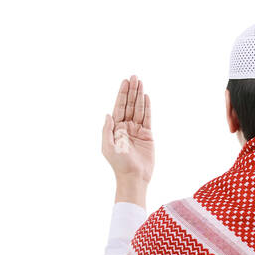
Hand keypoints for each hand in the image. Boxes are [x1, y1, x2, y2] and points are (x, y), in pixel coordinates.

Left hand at [102, 75, 153, 204]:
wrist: (134, 177)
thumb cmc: (119, 164)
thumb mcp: (108, 147)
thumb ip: (107, 130)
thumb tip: (108, 114)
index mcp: (116, 129)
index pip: (119, 107)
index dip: (122, 94)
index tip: (125, 82)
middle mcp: (126, 127)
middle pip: (130, 105)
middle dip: (132, 91)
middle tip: (134, 77)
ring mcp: (137, 130)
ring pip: (139, 109)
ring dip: (139, 96)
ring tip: (141, 82)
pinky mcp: (147, 135)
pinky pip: (147, 118)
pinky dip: (147, 107)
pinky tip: (146, 97)